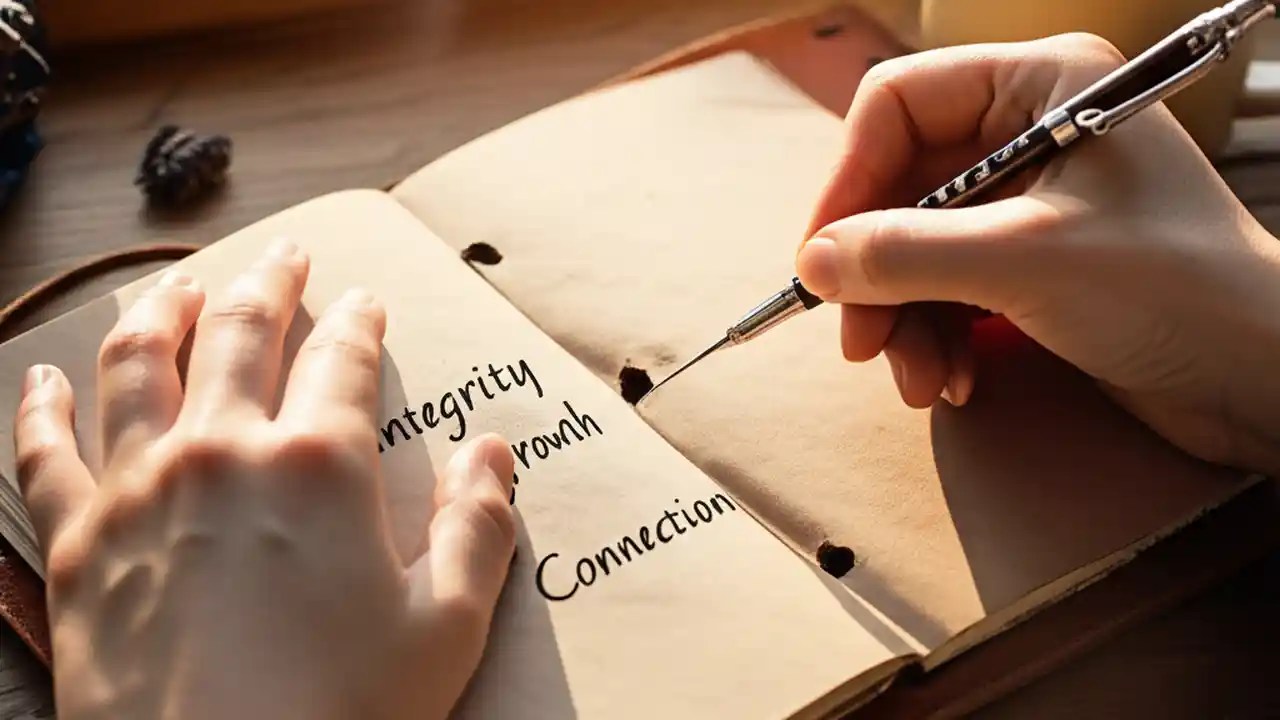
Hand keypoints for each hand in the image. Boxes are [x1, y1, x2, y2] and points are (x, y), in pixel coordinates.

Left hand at [14, 240, 516, 719]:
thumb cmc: (341, 717)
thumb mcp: (445, 628)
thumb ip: (478, 529)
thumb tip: (491, 453)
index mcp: (319, 466)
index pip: (344, 361)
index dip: (360, 322)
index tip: (366, 303)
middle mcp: (222, 452)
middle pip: (241, 334)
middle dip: (269, 284)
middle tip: (285, 255)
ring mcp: (138, 490)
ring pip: (139, 364)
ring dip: (164, 310)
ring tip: (181, 284)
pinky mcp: (75, 544)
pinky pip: (44, 452)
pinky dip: (41, 407)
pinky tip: (44, 378)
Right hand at [795, 33, 1279, 475]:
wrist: (1261, 378)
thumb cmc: (1177, 293)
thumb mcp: (1026, 264)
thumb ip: (906, 254)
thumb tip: (814, 261)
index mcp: (1040, 87)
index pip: (898, 105)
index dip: (848, 180)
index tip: (821, 258)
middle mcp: (1028, 132)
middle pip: (899, 186)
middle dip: (876, 273)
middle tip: (860, 342)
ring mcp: (1029, 200)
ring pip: (915, 246)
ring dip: (904, 320)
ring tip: (921, 382)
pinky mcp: (1031, 260)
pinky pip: (946, 286)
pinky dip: (938, 336)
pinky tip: (953, 380)